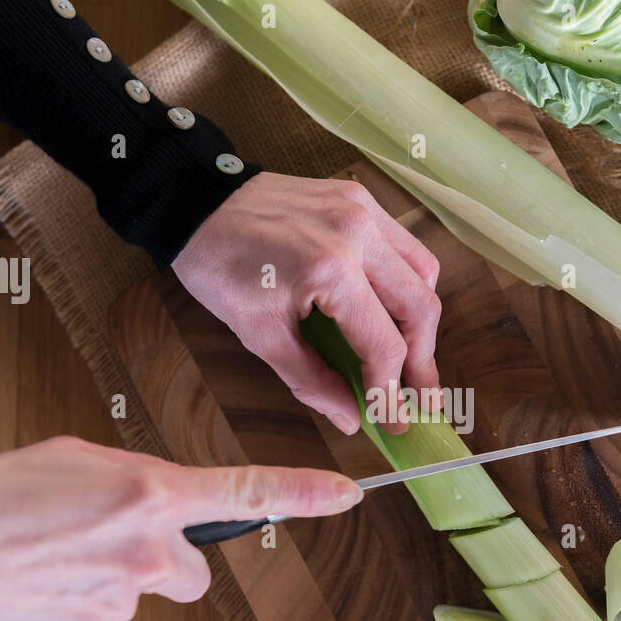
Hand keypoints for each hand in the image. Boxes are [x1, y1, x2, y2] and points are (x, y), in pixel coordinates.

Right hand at [0, 436, 362, 620]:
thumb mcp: (75, 458)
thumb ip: (133, 480)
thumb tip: (154, 503)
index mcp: (149, 494)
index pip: (247, 493)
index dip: (304, 493)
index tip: (347, 494)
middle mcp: (146, 552)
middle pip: (193, 572)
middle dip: (166, 559)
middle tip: (111, 537)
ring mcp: (117, 600)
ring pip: (138, 592)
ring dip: (110, 576)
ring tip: (53, 552)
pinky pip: (98, 615)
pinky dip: (77, 600)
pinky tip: (40, 578)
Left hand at [172, 172, 442, 433]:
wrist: (195, 203)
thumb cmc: (219, 267)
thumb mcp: (259, 334)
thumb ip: (311, 380)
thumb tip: (350, 418)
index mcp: (330, 269)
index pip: (384, 344)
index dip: (391, 392)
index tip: (394, 422)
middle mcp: (358, 234)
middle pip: (420, 308)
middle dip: (425, 362)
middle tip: (423, 401)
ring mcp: (363, 209)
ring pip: (424, 272)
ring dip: (422, 320)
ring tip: (412, 357)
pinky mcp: (360, 197)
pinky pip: (404, 245)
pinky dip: (408, 282)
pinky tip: (395, 309)